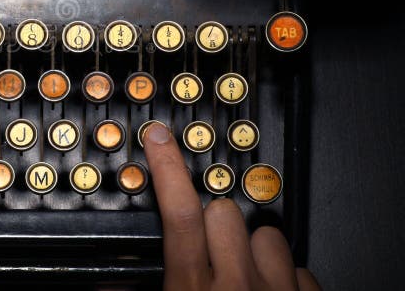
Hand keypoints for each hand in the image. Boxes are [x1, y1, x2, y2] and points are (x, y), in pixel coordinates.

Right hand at [142, 122, 320, 290]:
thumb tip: (113, 279)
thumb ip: (146, 287)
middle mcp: (237, 288)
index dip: (168, 168)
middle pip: (224, 213)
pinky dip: (287, 278)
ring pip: (267, 235)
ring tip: (247, 278)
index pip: (180, 215)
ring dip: (255, 250)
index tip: (160, 138)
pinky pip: (301, 269)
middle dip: (216, 223)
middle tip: (213, 255)